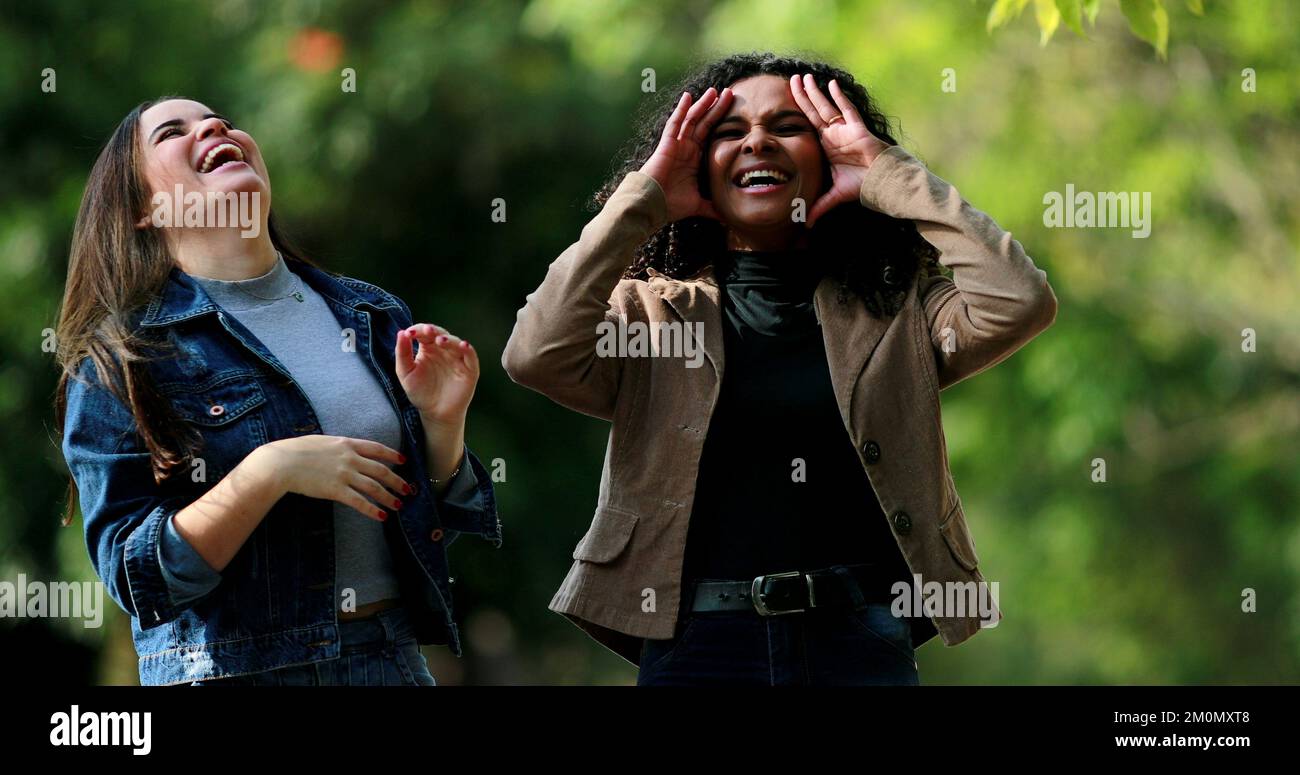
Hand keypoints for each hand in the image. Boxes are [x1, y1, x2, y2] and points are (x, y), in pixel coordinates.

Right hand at [257, 435, 410, 521]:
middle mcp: (350, 458)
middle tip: (408, 489)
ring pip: (374, 487)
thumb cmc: (295, 451)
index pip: (376, 448)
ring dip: (389, 497)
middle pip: (381, 470)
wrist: (281, 463)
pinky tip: (381, 516)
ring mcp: (344, 474)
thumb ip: (336, 446)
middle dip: (397, 481)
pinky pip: (359, 502)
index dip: (392, 455)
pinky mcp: (336, 490)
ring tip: (398, 505)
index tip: (403, 461)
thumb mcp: (321, 441)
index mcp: (346, 443)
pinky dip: (372, 510)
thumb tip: (343, 449)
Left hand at [396, 323, 478, 428]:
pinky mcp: (469, 369)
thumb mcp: (405, 372)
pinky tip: (463, 345)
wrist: (434, 413)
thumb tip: (401, 333)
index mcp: (428, 348)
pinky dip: (468, 349)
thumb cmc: (420, 392)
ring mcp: (457, 358)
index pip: (424, 333)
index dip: (418, 330)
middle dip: (434, 331)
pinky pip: (470, 356)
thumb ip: (402, 353)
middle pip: (440, 333)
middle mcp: (444, 350)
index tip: (409, 333)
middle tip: (426, 330)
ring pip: (455, 342)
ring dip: (449, 339)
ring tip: (440, 340)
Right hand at [639, 86, 734, 222]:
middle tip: (730, 93)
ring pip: (692, 119)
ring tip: (715, 91)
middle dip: (716, 108)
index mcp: (693, 159)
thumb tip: (727, 219)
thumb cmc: (670, 205)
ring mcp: (676, 145)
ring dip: (703, 104)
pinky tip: (688, 96)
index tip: (734, 111)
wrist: (652, 206)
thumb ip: (712, 208)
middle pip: (704, 123)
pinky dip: (682, 110)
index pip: (710, 135)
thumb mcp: (698, 205)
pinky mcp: (667, 144)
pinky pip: (675, 123)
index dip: (720, 123)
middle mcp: (686, 148)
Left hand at [789, 74, 890, 227]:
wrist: (882, 183)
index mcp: (827, 146)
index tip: (785, 100)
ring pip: (826, 107)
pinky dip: (838, 97)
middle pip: (814, 111)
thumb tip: (805, 224)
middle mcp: (834, 135)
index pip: (808, 125)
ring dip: (814, 92)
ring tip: (803, 77)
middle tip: (791, 79)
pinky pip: (847, 110)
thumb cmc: (862, 186)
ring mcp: (845, 130)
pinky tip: (830, 84)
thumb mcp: (834, 195)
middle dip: (802, 95)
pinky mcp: (857, 129)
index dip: (797, 112)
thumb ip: (819, 206)